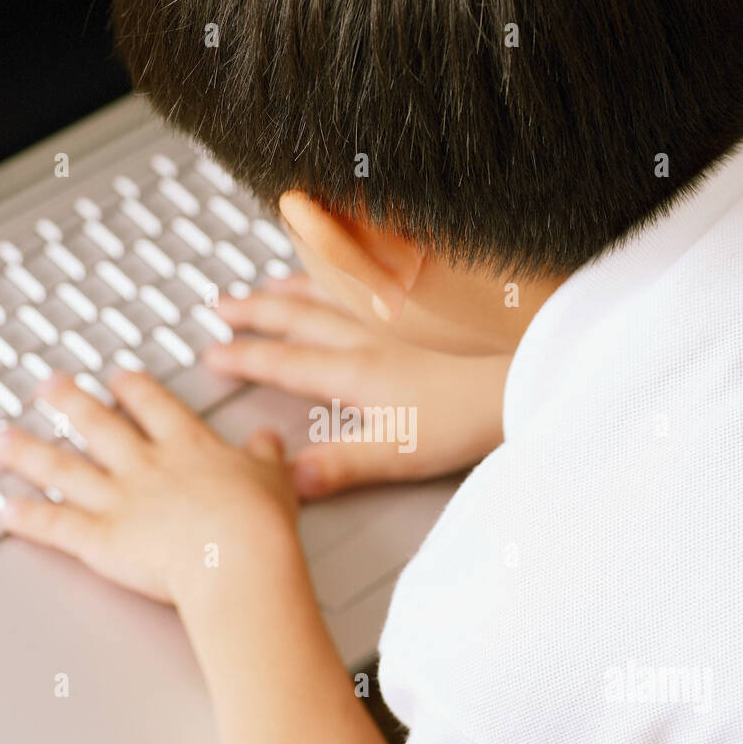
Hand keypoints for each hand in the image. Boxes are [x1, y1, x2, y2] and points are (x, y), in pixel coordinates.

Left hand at [0, 371, 298, 605]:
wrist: (237, 558)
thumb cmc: (259, 524)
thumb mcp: (274, 478)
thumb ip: (265, 455)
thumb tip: (267, 440)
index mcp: (188, 446)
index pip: (153, 406)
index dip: (132, 389)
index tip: (118, 378)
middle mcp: (146, 465)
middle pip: (98, 424)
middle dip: (68, 402)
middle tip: (48, 386)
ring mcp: (118, 499)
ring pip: (63, 468)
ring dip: (28, 452)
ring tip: (1, 439)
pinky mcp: (100, 538)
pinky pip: (56, 525)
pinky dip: (28, 518)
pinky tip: (5, 510)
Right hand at [205, 275, 509, 497]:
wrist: (530, 368)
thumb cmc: (475, 410)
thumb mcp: (400, 453)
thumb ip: (341, 465)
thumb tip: (288, 482)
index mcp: (357, 371)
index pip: (285, 362)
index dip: (244, 359)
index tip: (212, 356)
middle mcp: (369, 333)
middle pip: (297, 316)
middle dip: (254, 313)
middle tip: (221, 308)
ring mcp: (396, 311)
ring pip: (328, 290)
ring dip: (290, 287)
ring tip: (266, 285)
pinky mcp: (425, 300)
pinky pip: (368, 272)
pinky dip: (343, 264)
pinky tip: (344, 261)